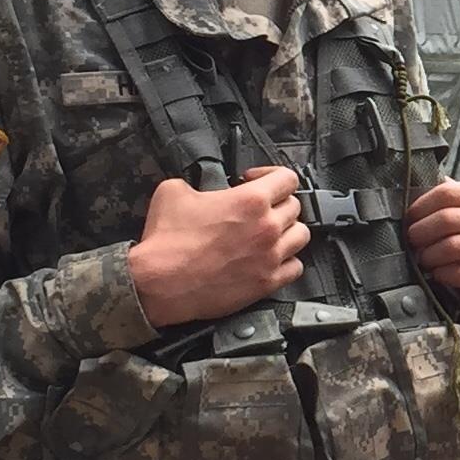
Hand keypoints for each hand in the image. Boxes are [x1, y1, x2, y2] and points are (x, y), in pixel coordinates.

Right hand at [126, 167, 305, 326]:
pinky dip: (287, 261)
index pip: (287, 178)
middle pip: (295, 207)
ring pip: (301, 236)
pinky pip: (295, 268)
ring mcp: (270, 257)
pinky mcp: (266, 283)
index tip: (257, 181)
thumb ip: (198, 182)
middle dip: (277, 204)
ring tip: (269, 232)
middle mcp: (267, 227)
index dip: (272, 175)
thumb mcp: (174, 191)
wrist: (158, 284)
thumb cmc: (167, 244)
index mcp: (250, 200)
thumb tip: (204, 186)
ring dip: (287, 231)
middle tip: (259, 208)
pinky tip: (271, 258)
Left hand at [408, 178, 459, 309]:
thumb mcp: (459, 210)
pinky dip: (443, 274)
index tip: (409, 218)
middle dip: (421, 232)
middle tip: (412, 241)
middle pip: (448, 219)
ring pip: (453, 246)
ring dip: (429, 255)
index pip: (448, 193)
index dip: (420, 207)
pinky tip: (439, 273)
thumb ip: (442, 197)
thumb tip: (413, 188)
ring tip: (424, 257)